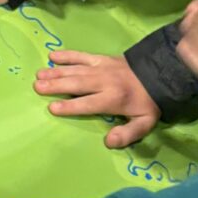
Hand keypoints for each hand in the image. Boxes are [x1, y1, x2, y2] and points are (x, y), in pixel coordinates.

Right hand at [33, 50, 159, 147]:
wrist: (159, 73)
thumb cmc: (148, 102)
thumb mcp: (145, 123)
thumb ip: (128, 134)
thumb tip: (108, 141)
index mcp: (114, 98)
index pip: (88, 103)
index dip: (70, 106)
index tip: (52, 107)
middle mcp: (104, 81)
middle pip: (77, 83)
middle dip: (57, 85)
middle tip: (37, 86)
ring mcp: (102, 67)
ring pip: (76, 69)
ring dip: (56, 72)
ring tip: (39, 75)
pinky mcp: (101, 58)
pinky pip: (82, 55)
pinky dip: (67, 55)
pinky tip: (52, 56)